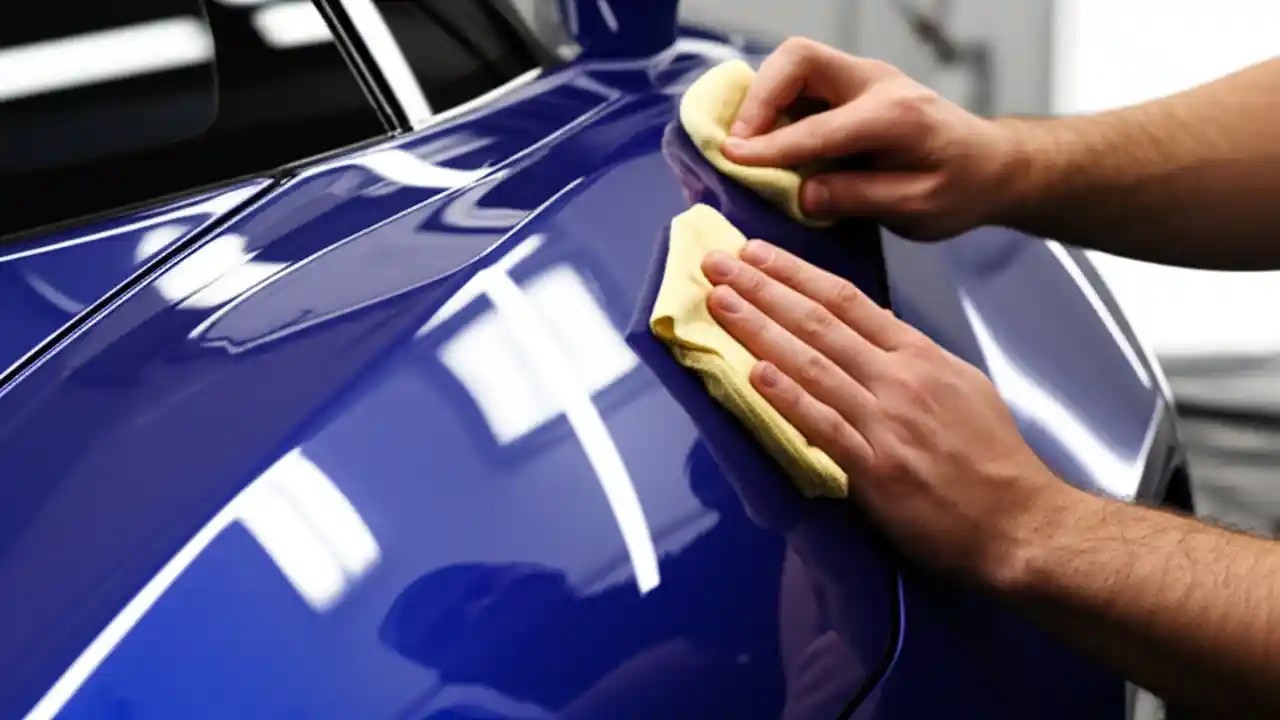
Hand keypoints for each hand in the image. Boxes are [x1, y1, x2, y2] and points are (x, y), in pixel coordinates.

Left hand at [700, 240, 1077, 584]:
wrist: (1021, 522)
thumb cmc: (992, 459)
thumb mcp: (961, 386)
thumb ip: (913, 357)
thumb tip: (872, 326)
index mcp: (919, 356)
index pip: (847, 300)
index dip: (796, 273)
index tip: (757, 252)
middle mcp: (900, 379)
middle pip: (820, 321)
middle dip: (763, 287)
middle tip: (718, 261)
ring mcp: (887, 421)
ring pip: (813, 363)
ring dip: (760, 329)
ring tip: (720, 302)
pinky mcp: (876, 468)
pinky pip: (824, 425)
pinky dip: (789, 397)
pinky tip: (756, 372)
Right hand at [723, 38, 1021, 239]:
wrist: (991, 164)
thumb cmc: (961, 189)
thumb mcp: (919, 209)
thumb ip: (860, 198)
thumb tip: (802, 194)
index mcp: (896, 117)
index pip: (820, 128)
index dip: (771, 146)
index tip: (732, 160)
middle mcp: (876, 83)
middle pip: (799, 58)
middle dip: (758, 97)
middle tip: (737, 144)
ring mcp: (862, 79)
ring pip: (794, 63)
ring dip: (761, 99)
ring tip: (746, 144)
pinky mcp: (850, 86)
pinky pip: (800, 82)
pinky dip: (774, 105)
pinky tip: (767, 140)